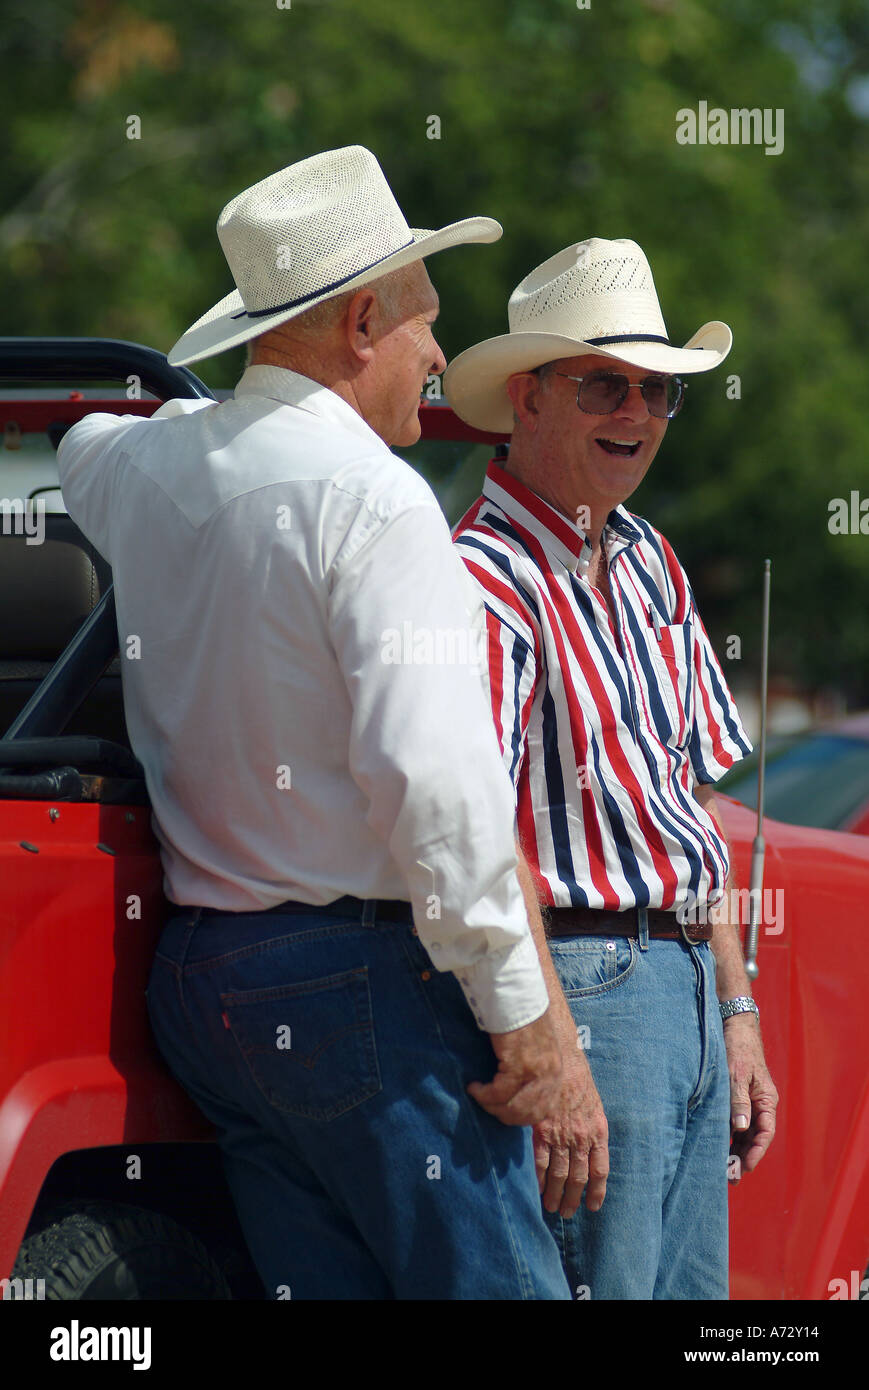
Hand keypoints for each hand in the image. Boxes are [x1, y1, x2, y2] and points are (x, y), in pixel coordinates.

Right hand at [468, 1008, 562, 1127]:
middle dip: (503, 1116)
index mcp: (556, 1074)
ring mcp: (535, 1073)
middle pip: (527, 1115)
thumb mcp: (539, 1050)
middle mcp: (550, 1077)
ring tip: (478, 1095)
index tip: (503, 1111)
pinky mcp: (518, 1065)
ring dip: (490, 1106)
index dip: (522, 1118)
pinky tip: (473, 1086)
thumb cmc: (524, 1019)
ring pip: (512, 1107)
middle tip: (487, 1105)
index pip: (544, 1111)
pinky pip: (497, 1092)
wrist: (519, 998)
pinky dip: (482, 1094)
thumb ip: (536, 1070)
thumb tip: (521, 1092)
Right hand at [533, 1032, 607, 1217]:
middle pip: (579, 1176)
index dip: (597, 1190)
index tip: (593, 1206)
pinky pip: (541, 1161)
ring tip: (551, 1207)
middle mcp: (582, 1137)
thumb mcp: (593, 1100)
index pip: (600, 1169)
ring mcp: (562, 1135)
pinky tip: (538, 1189)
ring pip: (560, 1174)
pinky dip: (540, 1178)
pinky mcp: (542, 1130)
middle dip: (573, 1198)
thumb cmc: (575, 1074)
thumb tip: (588, 1141)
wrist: (559, 1056)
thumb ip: (590, 1123)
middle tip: (567, 1213)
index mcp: (598, 1130)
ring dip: (556, 1193)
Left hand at [723, 1014, 777, 1175]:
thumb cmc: (738, 1048)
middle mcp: (760, 1103)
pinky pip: (736, 1122)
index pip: (765, 1133)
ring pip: (745, 1132)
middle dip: (744, 1156)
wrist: (734, 1026)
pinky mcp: (738, 1097)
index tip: (744, 1167)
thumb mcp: (737, 1075)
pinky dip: (730, 1135)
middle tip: (731, 1177)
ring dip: (736, 1149)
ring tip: (724, 1169)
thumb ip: (738, 1102)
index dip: (755, 1152)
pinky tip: (719, 1147)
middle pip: (755, 1136)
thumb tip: (740, 1128)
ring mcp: (749, 1101)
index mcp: (766, 1100)